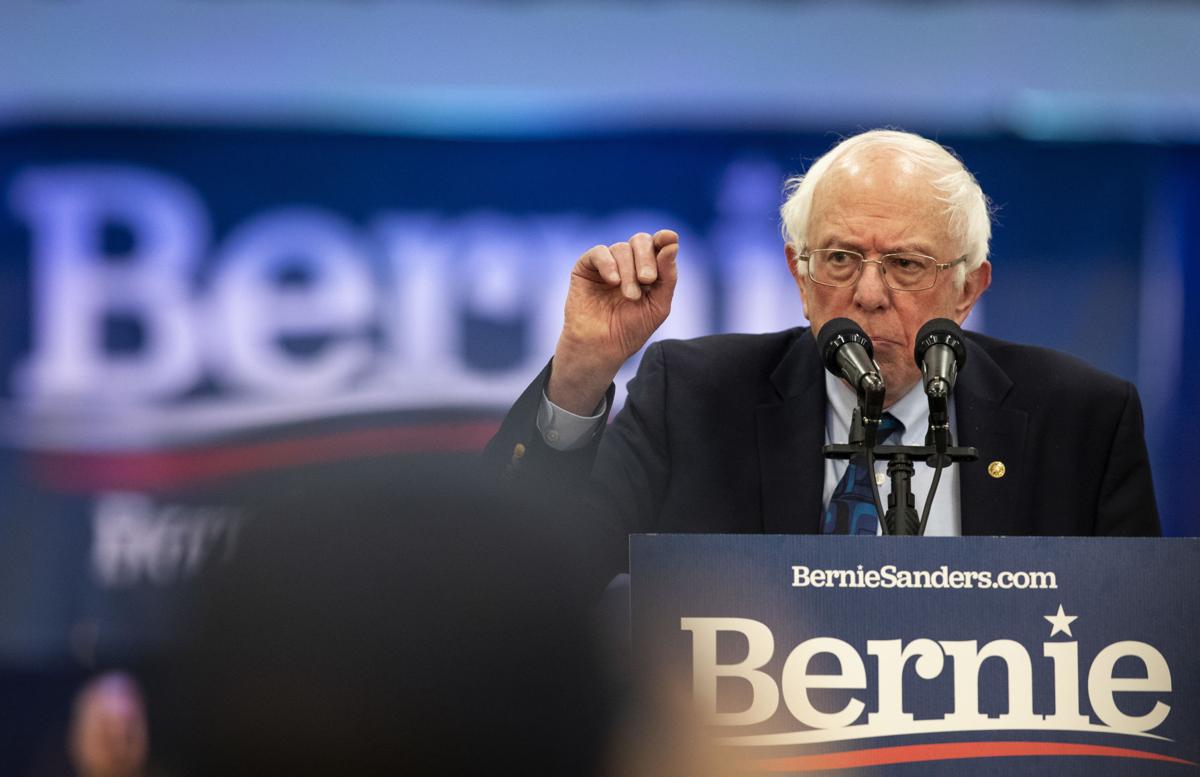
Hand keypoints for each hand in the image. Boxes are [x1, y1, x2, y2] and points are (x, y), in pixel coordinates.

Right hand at [548, 230, 678, 414]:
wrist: (601, 348)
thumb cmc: (630, 330)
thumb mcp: (658, 306)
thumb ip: (668, 276)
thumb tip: (672, 244)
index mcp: (647, 269)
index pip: (658, 245)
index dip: (664, 238)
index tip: (669, 238)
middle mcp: (627, 263)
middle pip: (640, 241)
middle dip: (647, 258)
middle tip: (648, 280)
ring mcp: (607, 264)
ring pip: (621, 248)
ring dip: (629, 272)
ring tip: (630, 296)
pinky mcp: (586, 267)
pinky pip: (599, 253)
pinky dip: (608, 264)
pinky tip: (613, 282)